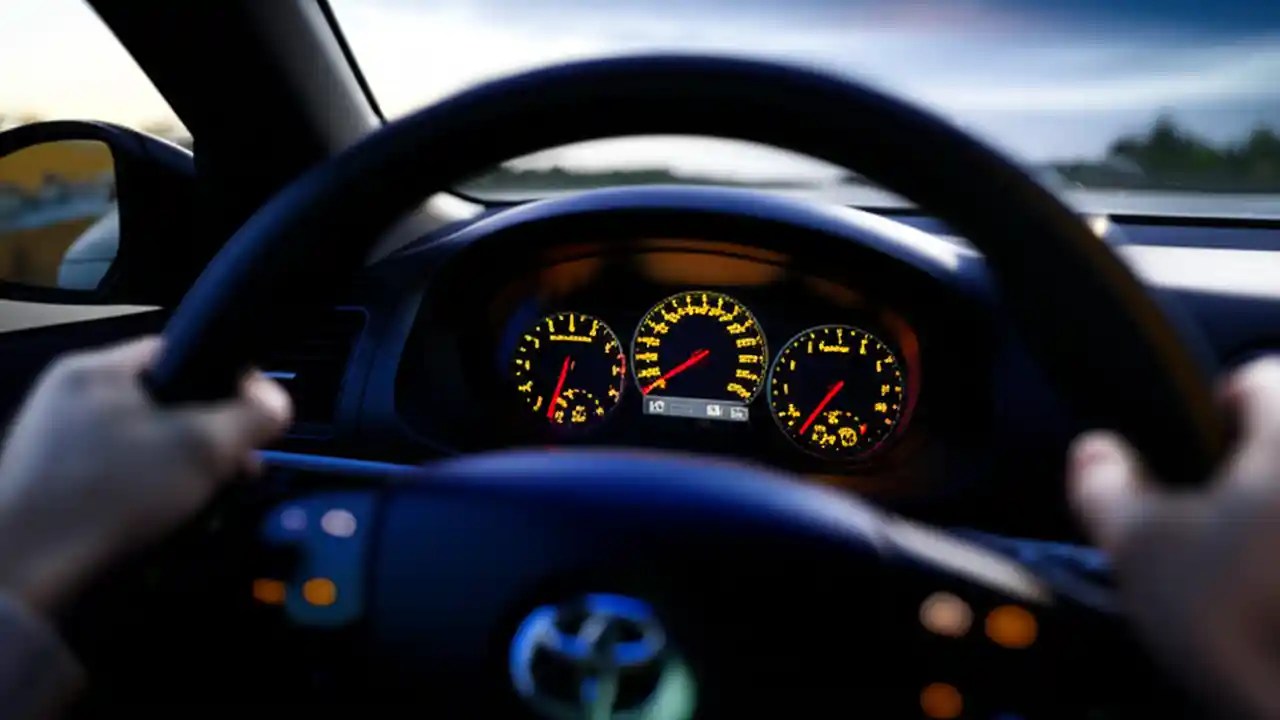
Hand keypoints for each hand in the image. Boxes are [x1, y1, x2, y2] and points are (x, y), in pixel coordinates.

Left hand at [0, 337, 290, 612]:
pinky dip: (144, 486)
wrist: (20, 572)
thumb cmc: (114, 493)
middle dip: (209, 432)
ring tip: (207, 496)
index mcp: (96, 368)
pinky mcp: (44, 482)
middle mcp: (67, 394)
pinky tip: (161, 514)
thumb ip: (250, 417)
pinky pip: (112, 470)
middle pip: (162, 399)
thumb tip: (277, 400)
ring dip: (180, 464)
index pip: (179, 351)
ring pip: (140, 439)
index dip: (228, 378)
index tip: (254, 419)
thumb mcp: (202, 449)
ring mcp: (50, 440)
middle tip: (241, 467)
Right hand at [1068, 357, 1279, 718]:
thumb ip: (1105, 487)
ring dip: (1272, 516)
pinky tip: (1269, 591)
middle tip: (1222, 521)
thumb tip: (1095, 454)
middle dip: (1254, 471)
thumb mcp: (1139, 547)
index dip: (1217, 409)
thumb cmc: (1235, 621)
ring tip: (1254, 562)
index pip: (1259, 378)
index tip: (1201, 450)